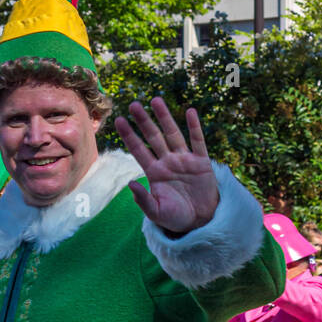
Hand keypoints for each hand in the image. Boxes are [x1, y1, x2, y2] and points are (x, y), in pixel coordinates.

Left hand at [114, 97, 218, 234]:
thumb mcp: (156, 212)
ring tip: (156, 100)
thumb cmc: (175, 218)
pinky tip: (190, 112)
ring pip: (173, 134)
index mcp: (154, 172)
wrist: (199, 221)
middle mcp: (167, 162)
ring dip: (165, 118)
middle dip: (144, 121)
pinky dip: (194, 127)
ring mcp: (184, 160)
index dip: (129, 136)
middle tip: (134, 105)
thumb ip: (143, 200)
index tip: (119, 120)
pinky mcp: (201, 162)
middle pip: (154, 137)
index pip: (139, 150)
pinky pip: (198, 142)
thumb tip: (130, 184)